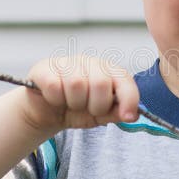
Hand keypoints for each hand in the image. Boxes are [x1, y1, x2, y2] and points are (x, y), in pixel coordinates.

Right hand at [21, 55, 139, 131]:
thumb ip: (116, 113)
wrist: (46, 113)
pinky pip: (55, 86)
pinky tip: (55, 99)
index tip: (127, 116)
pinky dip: (55, 99)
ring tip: (70, 104)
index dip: (129, 98)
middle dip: (96, 105)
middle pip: (101, 82)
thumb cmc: (76, 111)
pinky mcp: (45, 68)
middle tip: (87, 109)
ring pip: (76, 84)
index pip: (124, 80)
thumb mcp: (99, 116)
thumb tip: (134, 115)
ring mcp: (67, 62)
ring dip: (74, 103)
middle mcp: (90, 63)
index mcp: (108, 72)